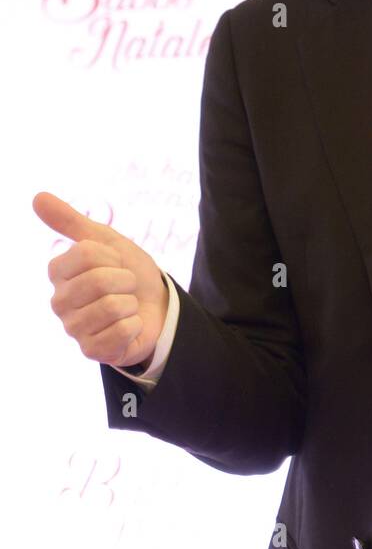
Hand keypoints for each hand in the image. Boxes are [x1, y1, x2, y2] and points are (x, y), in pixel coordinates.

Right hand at [33, 191, 169, 369]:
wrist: (157, 305)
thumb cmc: (128, 272)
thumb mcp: (106, 241)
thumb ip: (71, 221)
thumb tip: (37, 196)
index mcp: (58, 273)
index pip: (85, 253)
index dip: (111, 256)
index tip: (115, 263)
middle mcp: (59, 302)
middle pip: (98, 281)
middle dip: (124, 280)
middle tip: (125, 286)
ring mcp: (74, 329)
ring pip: (111, 307)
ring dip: (130, 304)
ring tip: (127, 306)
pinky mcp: (92, 352)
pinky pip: (119, 333)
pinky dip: (134, 325)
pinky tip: (129, 325)